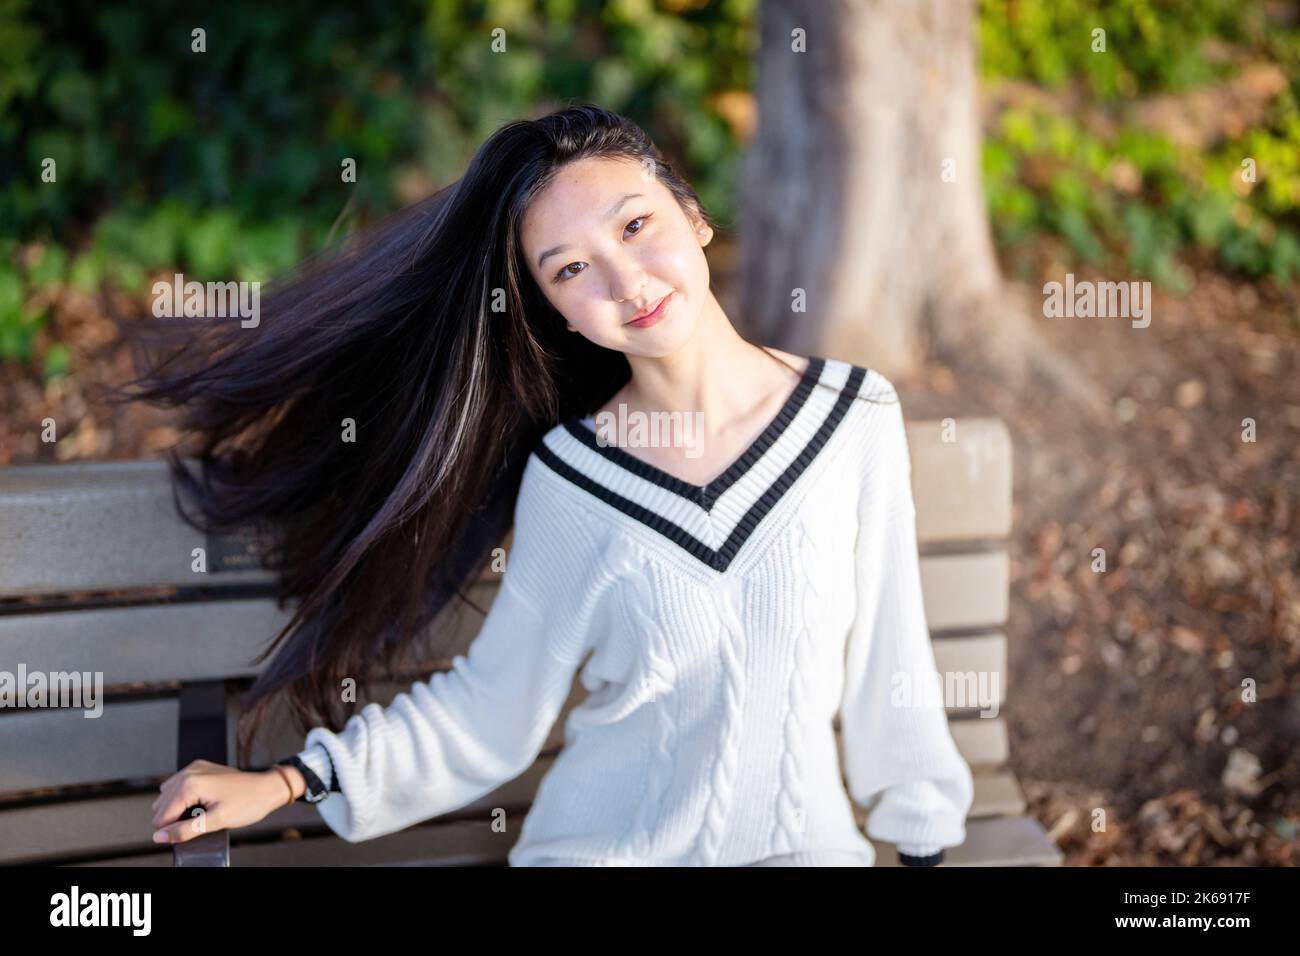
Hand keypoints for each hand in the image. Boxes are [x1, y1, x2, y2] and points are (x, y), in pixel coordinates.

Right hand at [150, 759, 292, 844]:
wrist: (268, 788)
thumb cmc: (248, 802)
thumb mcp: (216, 821)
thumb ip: (185, 830)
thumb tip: (160, 837)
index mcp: (190, 784)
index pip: (162, 815)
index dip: (172, 829)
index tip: (188, 833)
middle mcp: (189, 772)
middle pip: (162, 805)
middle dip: (174, 818)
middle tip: (198, 823)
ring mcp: (194, 768)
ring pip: (168, 795)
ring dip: (177, 808)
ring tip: (199, 814)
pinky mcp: (200, 769)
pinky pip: (179, 786)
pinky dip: (184, 798)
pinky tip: (199, 805)